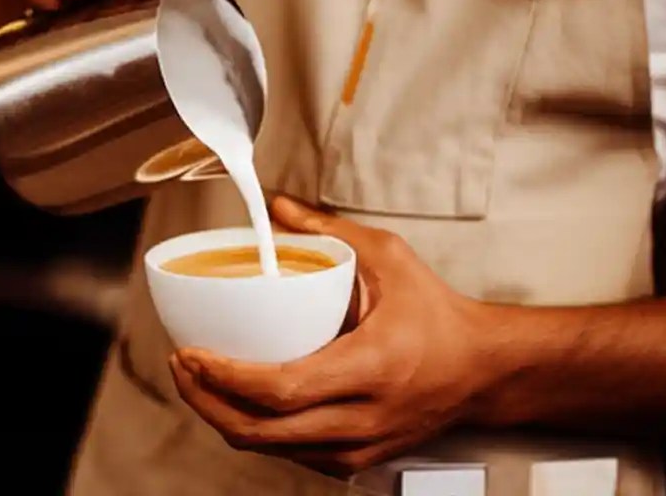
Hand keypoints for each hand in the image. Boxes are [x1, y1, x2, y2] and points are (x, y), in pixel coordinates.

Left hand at [169, 196, 503, 476]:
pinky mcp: (355, 459)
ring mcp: (358, 447)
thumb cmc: (439, 316)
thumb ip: (328, 231)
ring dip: (224, 417)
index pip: (280, 388)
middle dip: (206, 400)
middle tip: (182, 365)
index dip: (224, 376)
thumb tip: (276, 207)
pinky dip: (255, 429)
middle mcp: (362, 419)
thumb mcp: (389, 259)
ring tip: (199, 379)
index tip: (190, 352)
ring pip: (269, 448)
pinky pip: (289, 453)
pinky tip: (238, 399)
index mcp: (369, 369)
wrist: (484, 371)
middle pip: (260, 430)